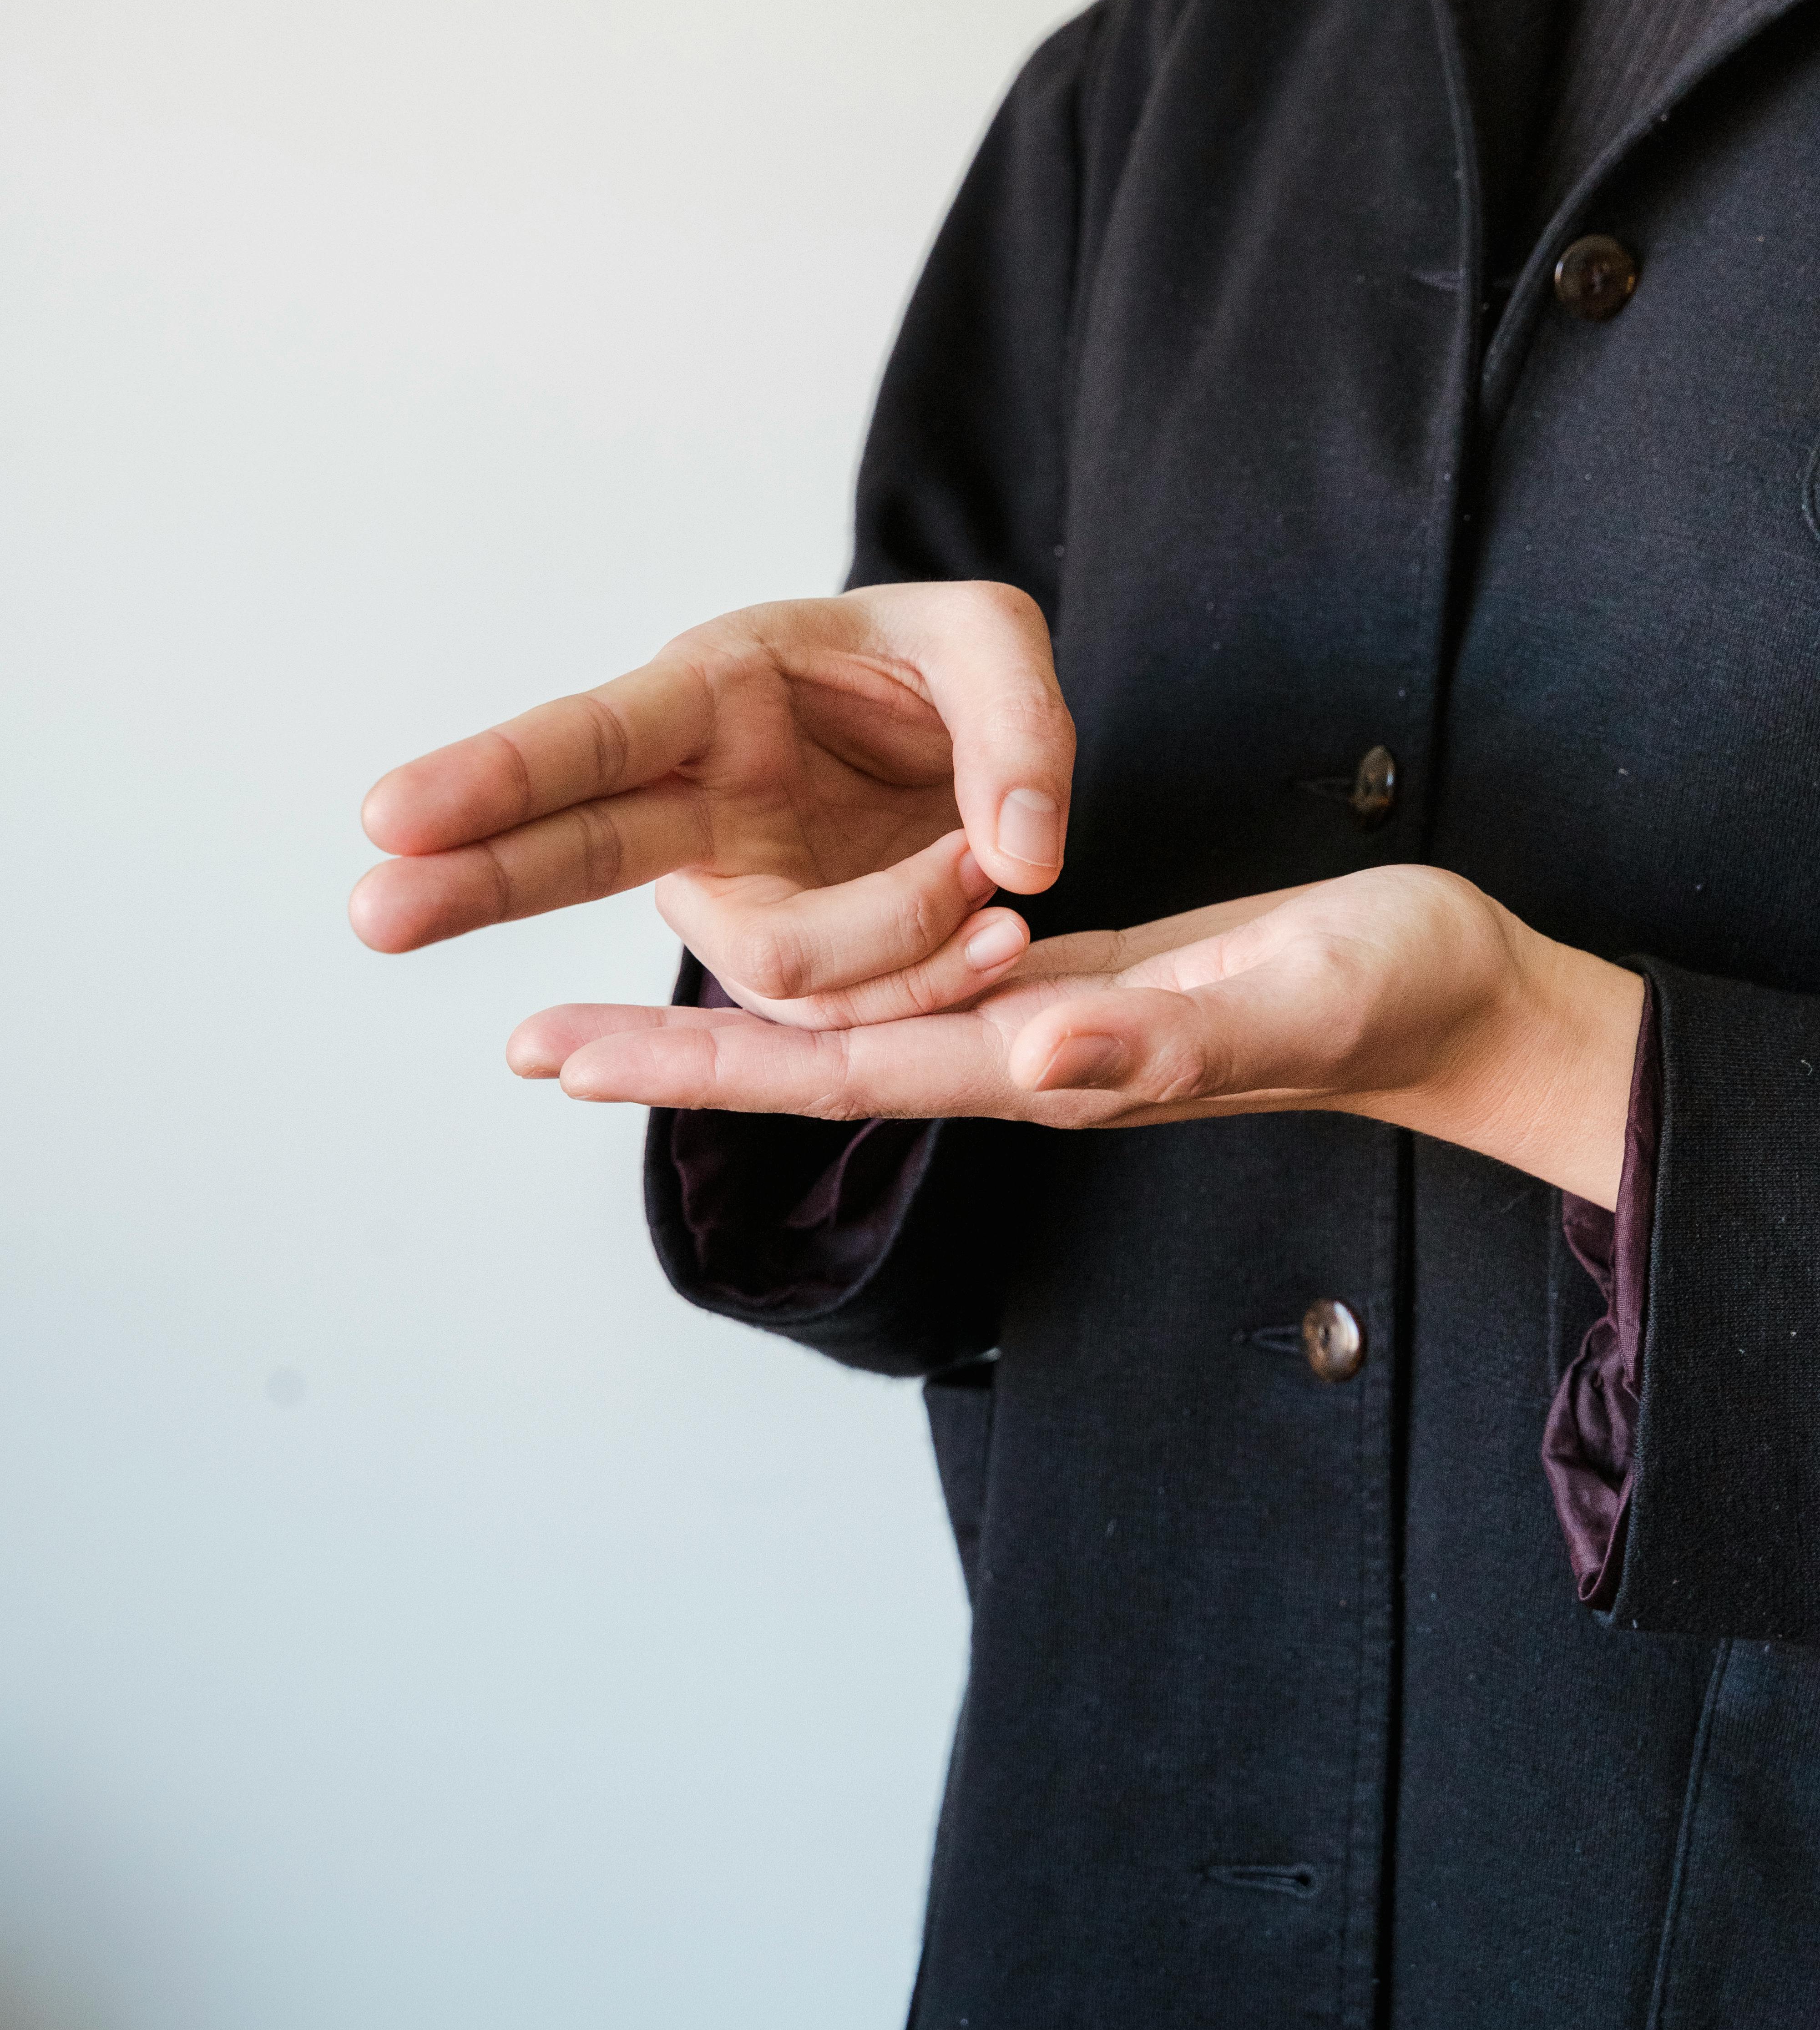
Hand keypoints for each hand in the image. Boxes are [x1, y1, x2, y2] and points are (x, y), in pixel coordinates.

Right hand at [349, 583, 1074, 1021]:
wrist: (970, 746)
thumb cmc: (946, 670)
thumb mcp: (996, 644)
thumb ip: (1019, 729)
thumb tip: (1016, 859)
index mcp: (713, 688)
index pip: (591, 736)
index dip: (496, 774)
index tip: (391, 812)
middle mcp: (693, 798)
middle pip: (571, 850)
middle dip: (474, 880)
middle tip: (374, 910)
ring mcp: (731, 891)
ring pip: (772, 968)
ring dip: (899, 935)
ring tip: (993, 876)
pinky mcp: (790, 964)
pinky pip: (842, 1011)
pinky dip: (930, 973)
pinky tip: (990, 924)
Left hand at [510, 865, 1643, 1207]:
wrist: (1447, 996)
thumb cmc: (1386, 991)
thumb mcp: (1286, 999)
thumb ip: (1170, 1044)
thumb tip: (1040, 1053)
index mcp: (1056, 1061)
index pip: (847, 1069)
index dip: (703, 1065)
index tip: (569, 1055)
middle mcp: (1028, 1055)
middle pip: (819, 1062)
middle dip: (671, 1060)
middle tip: (527, 1046)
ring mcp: (1048, 1025)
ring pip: (861, 1025)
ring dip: (734, 1023)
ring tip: (613, 1002)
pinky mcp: (1076, 982)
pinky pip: (924, 987)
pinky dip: (837, 978)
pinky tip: (789, 960)